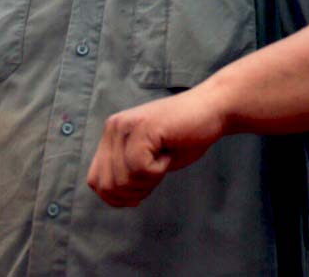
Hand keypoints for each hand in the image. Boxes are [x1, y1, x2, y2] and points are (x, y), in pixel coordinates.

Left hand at [86, 88, 227, 206]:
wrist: (212, 110)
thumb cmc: (186, 137)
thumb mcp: (149, 159)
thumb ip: (126, 172)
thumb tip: (111, 198)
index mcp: (111, 135)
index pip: (95, 181)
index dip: (117, 197)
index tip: (141, 191)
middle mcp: (113, 127)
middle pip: (107, 185)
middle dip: (135, 191)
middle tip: (157, 173)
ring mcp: (125, 126)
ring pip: (123, 179)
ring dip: (149, 180)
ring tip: (164, 159)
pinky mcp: (142, 128)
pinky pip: (140, 168)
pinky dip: (159, 171)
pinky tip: (169, 153)